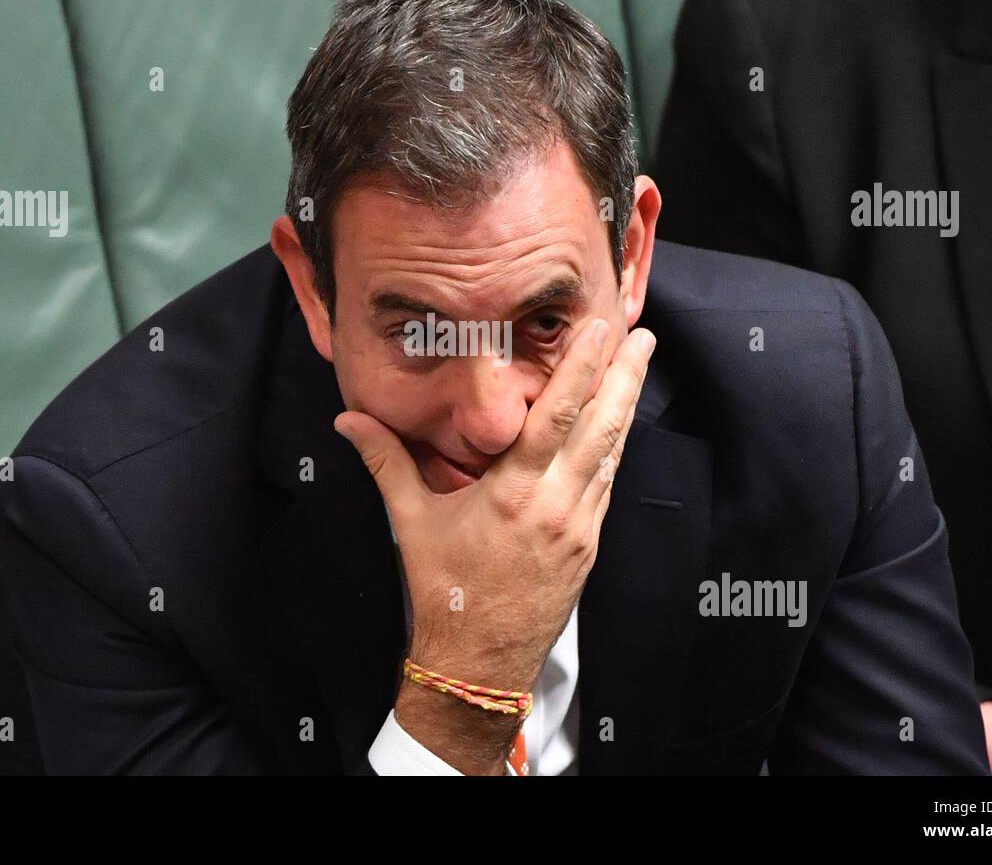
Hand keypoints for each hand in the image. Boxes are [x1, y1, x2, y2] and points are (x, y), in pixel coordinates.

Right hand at [335, 318, 655, 771]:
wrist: (479, 660)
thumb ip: (385, 462)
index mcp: (513, 492)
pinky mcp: (589, 544)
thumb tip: (347, 420)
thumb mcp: (411, 522)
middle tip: (644, 335)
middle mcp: (556, 504)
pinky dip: (615, 448)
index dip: (583, 369)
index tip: (603, 331)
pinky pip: (607, 484)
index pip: (557, 417)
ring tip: (639, 367)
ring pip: (613, 454)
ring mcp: (579, 526)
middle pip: (603, 427)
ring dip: (627, 407)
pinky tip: (619, 426)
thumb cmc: (445, 590)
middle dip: (625, 377)